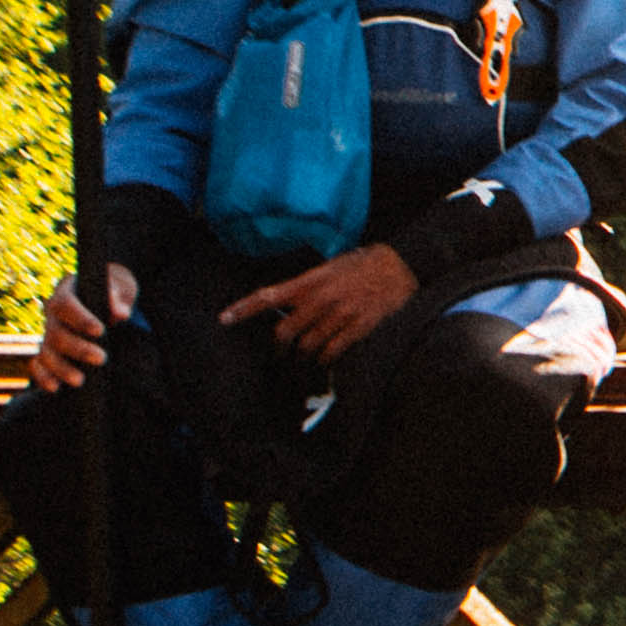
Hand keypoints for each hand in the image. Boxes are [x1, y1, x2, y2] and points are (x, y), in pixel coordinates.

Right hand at [28, 264, 138, 393]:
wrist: (105, 297)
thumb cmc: (113, 291)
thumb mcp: (120, 286)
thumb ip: (118, 297)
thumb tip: (121, 313)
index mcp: (66, 292)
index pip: (65, 304)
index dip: (80, 318)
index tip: (100, 331)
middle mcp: (52, 314)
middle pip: (56, 332)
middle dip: (77, 348)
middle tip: (101, 358)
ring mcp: (48, 333)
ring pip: (46, 352)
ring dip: (60, 368)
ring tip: (80, 381)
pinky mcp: (49, 351)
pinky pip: (39, 364)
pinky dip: (43, 376)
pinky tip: (54, 388)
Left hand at [221, 242, 420, 367]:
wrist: (401, 265)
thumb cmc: (364, 263)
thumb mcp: (331, 266)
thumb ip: (308, 285)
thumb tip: (286, 301)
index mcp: (311, 281)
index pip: (269, 296)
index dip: (244, 309)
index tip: (224, 319)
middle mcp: (321, 299)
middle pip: (285, 332)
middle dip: (278, 348)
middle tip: (278, 356)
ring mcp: (340, 314)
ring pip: (307, 346)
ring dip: (301, 357)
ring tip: (302, 362)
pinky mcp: (358, 327)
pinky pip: (331, 352)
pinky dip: (324, 360)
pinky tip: (324, 360)